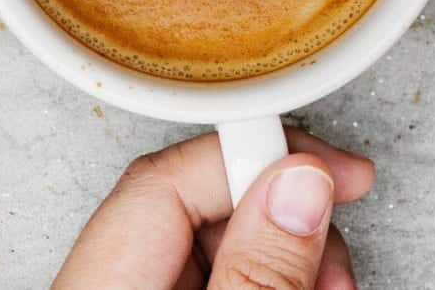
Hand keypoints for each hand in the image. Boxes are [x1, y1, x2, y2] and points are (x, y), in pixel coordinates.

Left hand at [51, 130, 373, 289]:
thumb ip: (258, 270)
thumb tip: (298, 185)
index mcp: (97, 287)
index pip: (168, 177)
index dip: (258, 156)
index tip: (334, 170)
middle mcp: (102, 288)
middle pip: (198, 209)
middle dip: (285, 217)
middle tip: (337, 251)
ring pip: (214, 246)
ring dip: (285, 254)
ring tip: (328, 287)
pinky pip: (213, 278)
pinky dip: (264, 280)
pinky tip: (300, 289)